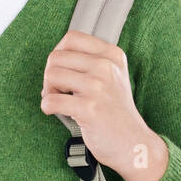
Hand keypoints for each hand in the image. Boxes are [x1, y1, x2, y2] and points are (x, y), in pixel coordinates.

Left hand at [39, 29, 167, 180]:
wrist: (132, 142)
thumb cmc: (115, 110)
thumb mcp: (113, 76)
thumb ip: (90, 61)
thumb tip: (53, 58)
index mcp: (112, 55)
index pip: (72, 38)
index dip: (59, 53)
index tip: (62, 70)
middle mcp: (107, 67)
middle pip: (56, 57)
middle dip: (50, 75)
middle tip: (59, 90)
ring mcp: (98, 87)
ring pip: (51, 75)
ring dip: (48, 91)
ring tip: (60, 101)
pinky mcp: (89, 108)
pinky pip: (51, 101)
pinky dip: (47, 107)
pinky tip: (56, 112)